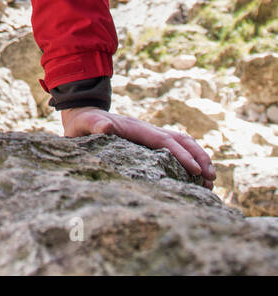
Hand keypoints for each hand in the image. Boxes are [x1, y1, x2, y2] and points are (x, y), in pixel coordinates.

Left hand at [59, 106, 215, 189]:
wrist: (83, 115)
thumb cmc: (83, 123)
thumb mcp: (84, 124)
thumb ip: (94, 125)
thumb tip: (105, 127)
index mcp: (136, 128)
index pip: (164, 141)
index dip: (181, 155)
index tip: (196, 171)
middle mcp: (147, 129)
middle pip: (180, 141)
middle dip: (198, 158)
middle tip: (211, 179)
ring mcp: (150, 134)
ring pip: (182, 143)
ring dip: (199, 158)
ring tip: (211, 180)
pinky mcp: (150, 141)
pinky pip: (175, 148)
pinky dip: (190, 158)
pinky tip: (197, 176)